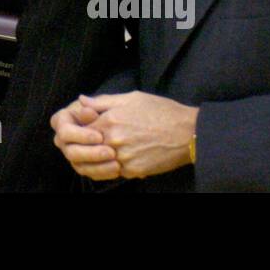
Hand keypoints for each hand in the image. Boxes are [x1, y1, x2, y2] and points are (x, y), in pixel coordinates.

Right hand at [51, 97, 118, 178]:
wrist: (123, 124)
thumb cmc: (112, 108)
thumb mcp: (107, 103)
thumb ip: (96, 103)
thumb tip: (83, 101)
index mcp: (63, 119)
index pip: (65, 131)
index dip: (81, 135)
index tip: (100, 136)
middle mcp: (63, 139)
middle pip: (71, 151)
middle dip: (91, 153)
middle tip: (110, 152)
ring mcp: (72, 153)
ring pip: (79, 165)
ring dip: (98, 166)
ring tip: (117, 164)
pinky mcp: (82, 165)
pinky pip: (89, 173)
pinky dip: (103, 172)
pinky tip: (117, 169)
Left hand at [81, 91, 197, 178]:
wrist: (188, 133)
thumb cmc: (161, 111)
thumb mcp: (132, 98)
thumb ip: (103, 101)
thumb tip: (81, 100)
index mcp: (110, 120)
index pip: (82, 129)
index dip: (83, 129)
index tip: (88, 128)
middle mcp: (113, 140)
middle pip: (88, 147)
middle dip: (90, 145)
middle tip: (97, 141)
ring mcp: (123, 157)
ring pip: (99, 162)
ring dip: (100, 158)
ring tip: (110, 150)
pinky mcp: (133, 170)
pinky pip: (115, 171)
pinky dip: (115, 166)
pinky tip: (123, 157)